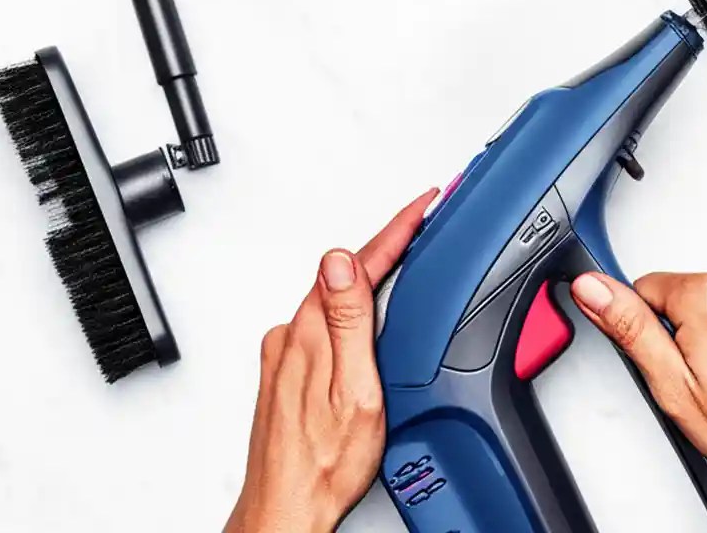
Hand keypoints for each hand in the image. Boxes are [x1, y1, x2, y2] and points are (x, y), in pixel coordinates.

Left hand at [225, 188, 438, 532]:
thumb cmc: (325, 462)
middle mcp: (291, 336)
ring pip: (333, 300)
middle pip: (345, 274)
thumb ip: (349, 320)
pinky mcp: (284, 371)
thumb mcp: (356, 389)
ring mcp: (285, 354)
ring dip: (367, 282)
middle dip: (385, 249)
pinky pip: (322, 324)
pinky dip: (348, 313)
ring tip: (403, 268)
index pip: (359, 263)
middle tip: (422, 225)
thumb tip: (341, 262)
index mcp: (312, 332)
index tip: (422, 204)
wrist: (287, 507)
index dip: (396, 229)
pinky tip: (365, 324)